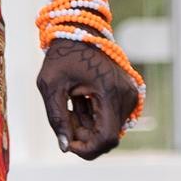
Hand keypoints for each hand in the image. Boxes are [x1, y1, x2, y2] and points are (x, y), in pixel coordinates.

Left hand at [37, 38, 136, 158]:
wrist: (79, 32)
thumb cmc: (61, 56)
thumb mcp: (50, 86)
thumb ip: (57, 118)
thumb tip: (65, 147)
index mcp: (110, 91)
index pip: (106, 138)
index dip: (86, 149)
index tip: (67, 141)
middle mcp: (127, 95)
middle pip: (108, 137)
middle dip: (84, 136)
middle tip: (65, 116)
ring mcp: (130, 95)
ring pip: (109, 130)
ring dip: (87, 126)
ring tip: (72, 102)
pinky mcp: (128, 95)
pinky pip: (112, 119)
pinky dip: (94, 118)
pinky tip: (80, 101)